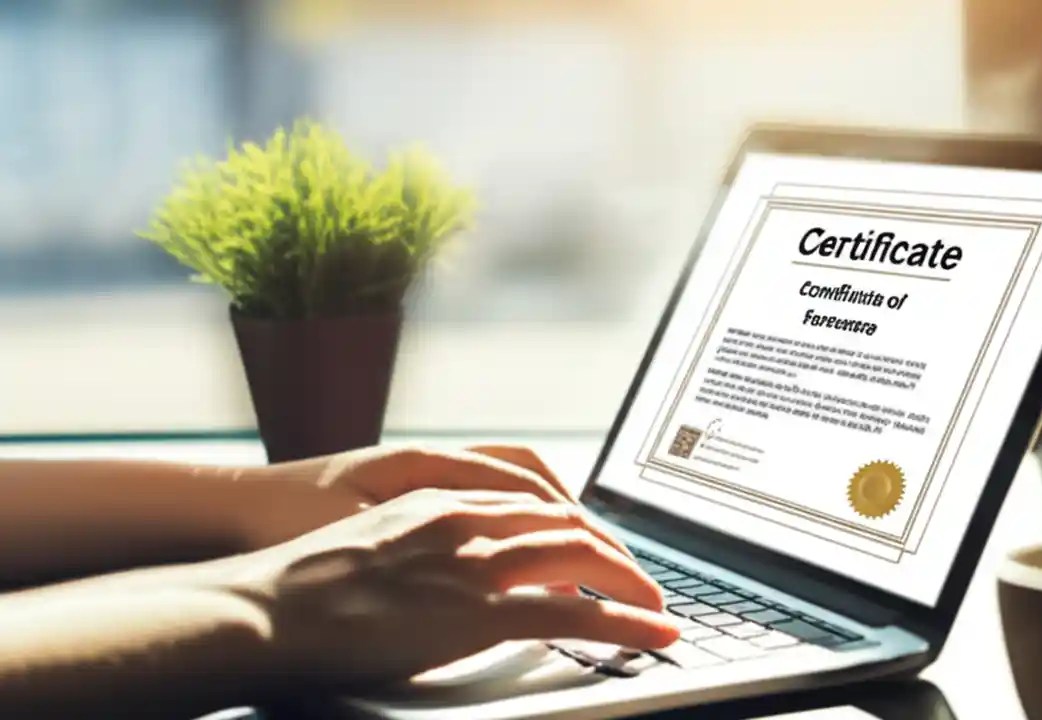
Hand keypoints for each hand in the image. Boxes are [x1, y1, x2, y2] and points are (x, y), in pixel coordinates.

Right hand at [222, 486, 677, 684]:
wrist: (263, 604)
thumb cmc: (300, 585)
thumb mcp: (369, 545)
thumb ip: (420, 549)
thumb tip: (443, 573)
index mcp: (441, 502)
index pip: (532, 502)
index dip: (573, 525)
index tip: (594, 547)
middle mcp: (468, 520)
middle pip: (567, 523)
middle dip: (612, 550)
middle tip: (638, 576)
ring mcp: (475, 564)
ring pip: (581, 558)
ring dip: (630, 580)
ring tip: (656, 603)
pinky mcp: (477, 612)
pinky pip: (572, 616)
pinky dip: (623, 622)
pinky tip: (650, 630)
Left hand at [232, 445, 579, 551]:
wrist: (231, 507)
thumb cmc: (285, 524)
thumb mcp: (360, 545)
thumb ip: (433, 557)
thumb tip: (500, 573)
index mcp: (425, 465)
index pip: (527, 490)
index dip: (577, 531)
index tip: (611, 569)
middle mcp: (433, 459)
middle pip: (534, 478)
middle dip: (582, 521)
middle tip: (616, 564)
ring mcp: (426, 468)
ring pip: (515, 476)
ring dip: (555, 511)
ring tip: (586, 550)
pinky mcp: (414, 484)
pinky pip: (487, 485)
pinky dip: (521, 509)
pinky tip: (525, 541)